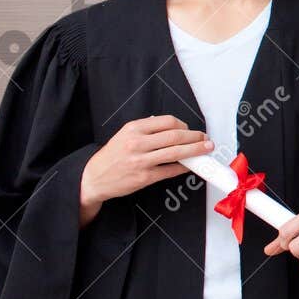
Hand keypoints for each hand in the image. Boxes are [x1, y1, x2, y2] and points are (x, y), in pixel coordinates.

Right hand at [79, 115, 213, 221]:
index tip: (190, 129)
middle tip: (205, 139)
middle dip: (195, 137)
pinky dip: (184, 167)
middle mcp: (137, 143)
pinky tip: (191, 165)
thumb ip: (147, 129)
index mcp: (134, 129)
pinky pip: (171, 170)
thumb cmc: (112, 156)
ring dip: (196, 151)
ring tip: (205, 149)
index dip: (184, 125)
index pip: (168, 121)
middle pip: (176, 136)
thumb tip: (174, 128)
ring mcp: (141, 161)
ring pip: (176, 153)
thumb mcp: (124, 135)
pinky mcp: (144, 177)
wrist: (93, 177)